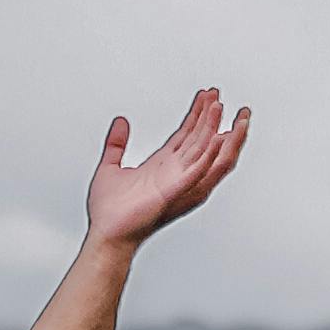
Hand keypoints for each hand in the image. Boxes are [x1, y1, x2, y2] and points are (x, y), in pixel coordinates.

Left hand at [85, 88, 250, 257]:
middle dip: (212, 117)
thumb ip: (116, 144)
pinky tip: (219, 136)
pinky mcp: (175, 190)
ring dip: (216, 129)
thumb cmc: (110, 211)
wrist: (106, 233)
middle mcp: (175, 173)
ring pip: (207, 152)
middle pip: (201, 139)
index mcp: (163, 167)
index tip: (207, 96)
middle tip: (221, 95)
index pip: (187, 135)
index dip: (198, 115)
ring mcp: (178, 182)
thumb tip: (120, 122)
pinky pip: (199, 170)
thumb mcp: (110, 167)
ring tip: (222, 108)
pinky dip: (211, 153)